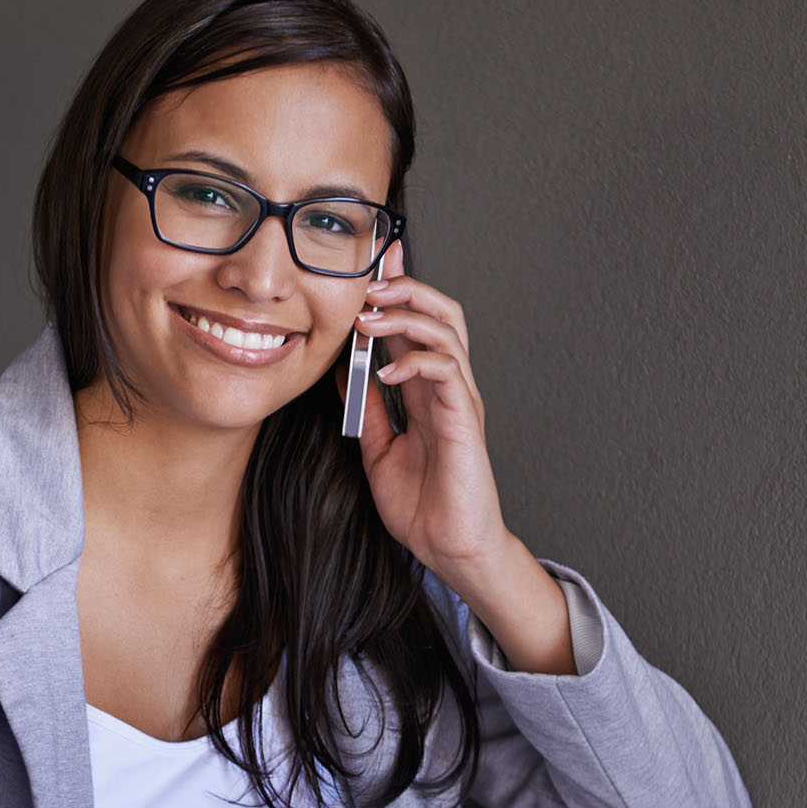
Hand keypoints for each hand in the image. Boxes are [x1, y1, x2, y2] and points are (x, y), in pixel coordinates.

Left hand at [344, 241, 575, 674]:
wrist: (449, 548)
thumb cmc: (422, 505)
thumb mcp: (377, 450)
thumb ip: (366, 410)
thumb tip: (342, 373)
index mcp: (427, 391)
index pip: (416, 323)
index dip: (398, 289)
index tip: (374, 259)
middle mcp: (448, 388)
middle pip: (441, 312)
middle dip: (406, 289)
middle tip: (370, 282)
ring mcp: (460, 401)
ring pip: (448, 331)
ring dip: (407, 317)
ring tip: (371, 318)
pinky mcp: (465, 421)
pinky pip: (448, 372)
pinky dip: (416, 362)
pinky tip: (387, 373)